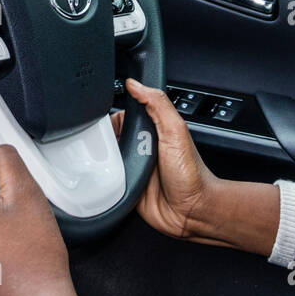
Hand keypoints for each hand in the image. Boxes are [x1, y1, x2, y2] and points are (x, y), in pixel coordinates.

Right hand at [113, 79, 281, 254]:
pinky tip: (106, 177)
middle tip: (118, 147)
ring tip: (111, 163)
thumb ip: (157, 104)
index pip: (123, 115)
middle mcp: (140, 148)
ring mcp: (132, 168)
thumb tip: (136, 84)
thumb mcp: (176, 131)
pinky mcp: (125, 187)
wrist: (192, 211)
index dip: (114, 115)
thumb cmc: (191, 173)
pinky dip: (102, 178)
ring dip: (102, 160)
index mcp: (151, 130)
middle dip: (106, 139)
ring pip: (104, 158)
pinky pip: (105, 179)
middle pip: (109, 136)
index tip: (108, 118)